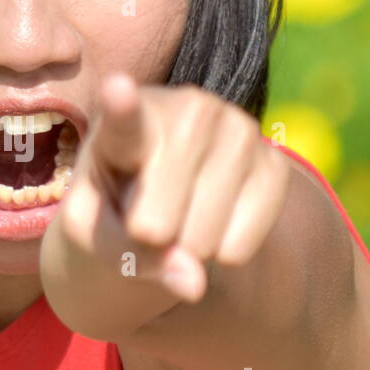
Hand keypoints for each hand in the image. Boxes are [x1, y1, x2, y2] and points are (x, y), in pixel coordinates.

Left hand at [52, 73, 292, 304]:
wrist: (165, 197)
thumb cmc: (115, 208)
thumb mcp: (94, 233)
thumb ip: (126, 257)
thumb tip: (193, 283)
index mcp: (124, 123)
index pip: (123, 119)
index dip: (121, 106)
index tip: (117, 86)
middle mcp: (186, 110)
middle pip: (160, 216)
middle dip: (148, 239)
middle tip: (143, 218)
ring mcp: (237, 128)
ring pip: (203, 235)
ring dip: (185, 249)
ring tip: (178, 214)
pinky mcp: (275, 163)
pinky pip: (242, 244)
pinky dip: (222, 255)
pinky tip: (211, 223)